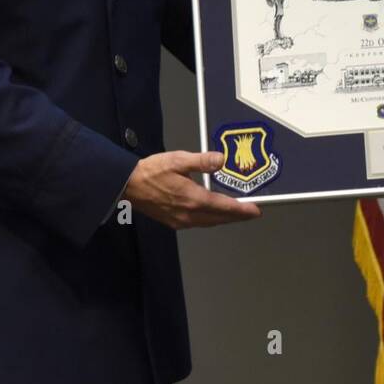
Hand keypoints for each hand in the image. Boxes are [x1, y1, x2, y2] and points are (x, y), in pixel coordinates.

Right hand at [122, 151, 262, 228]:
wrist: (128, 185)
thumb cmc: (151, 171)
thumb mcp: (178, 160)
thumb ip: (202, 161)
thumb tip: (221, 160)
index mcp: (193, 199)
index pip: (224, 207)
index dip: (242, 210)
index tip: (256, 211)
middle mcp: (189, 214)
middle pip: (219, 218)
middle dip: (237, 216)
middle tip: (251, 213)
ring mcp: (181, 221)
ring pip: (209, 222)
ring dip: (224, 219)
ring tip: (236, 213)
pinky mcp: (173, 222)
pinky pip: (199, 223)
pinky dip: (210, 219)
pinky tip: (213, 213)